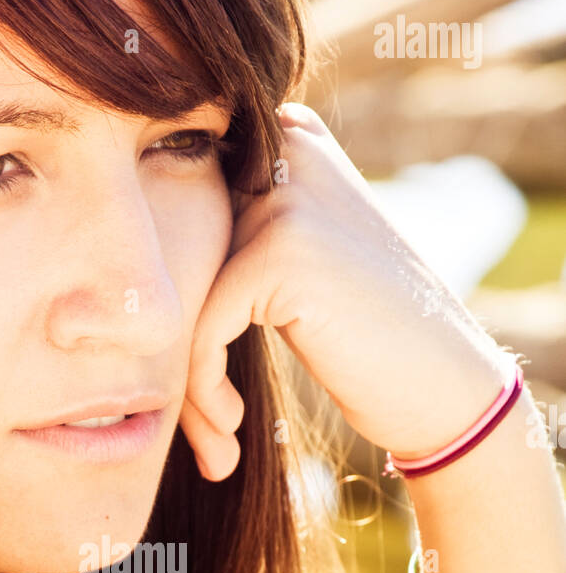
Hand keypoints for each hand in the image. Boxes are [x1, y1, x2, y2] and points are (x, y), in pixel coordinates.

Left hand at [181, 102, 514, 480]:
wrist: (442, 384)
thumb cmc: (366, 334)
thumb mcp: (300, 256)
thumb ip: (238, 223)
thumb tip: (130, 238)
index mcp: (286, 137)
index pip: (179, 207)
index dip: (167, 298)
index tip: (188, 381)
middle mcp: (284, 149)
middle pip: (175, 255)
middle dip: (172, 346)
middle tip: (201, 419)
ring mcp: (284, 197)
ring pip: (181, 301)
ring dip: (188, 384)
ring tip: (214, 435)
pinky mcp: (278, 251)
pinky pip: (199, 331)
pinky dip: (204, 391)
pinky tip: (230, 430)